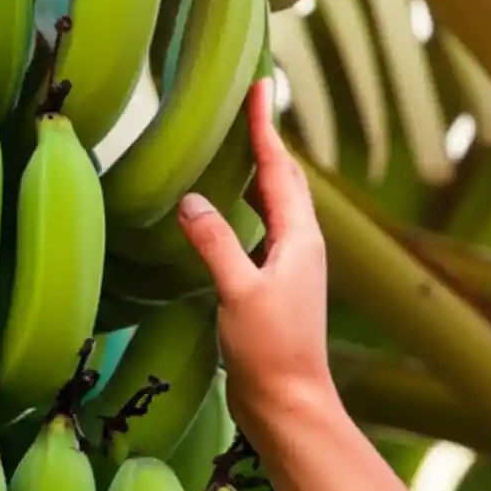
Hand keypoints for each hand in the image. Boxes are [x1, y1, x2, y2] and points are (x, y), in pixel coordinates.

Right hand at [176, 112, 332, 431]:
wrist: (288, 404)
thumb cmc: (271, 352)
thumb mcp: (238, 293)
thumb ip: (215, 243)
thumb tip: (189, 199)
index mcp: (299, 239)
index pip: (280, 169)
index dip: (266, 127)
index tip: (260, 86)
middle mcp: (301, 247)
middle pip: (286, 181)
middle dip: (269, 142)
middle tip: (253, 105)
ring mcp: (290, 268)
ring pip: (277, 205)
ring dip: (263, 173)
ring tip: (244, 147)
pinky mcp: (275, 288)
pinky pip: (264, 231)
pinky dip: (250, 208)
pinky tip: (232, 214)